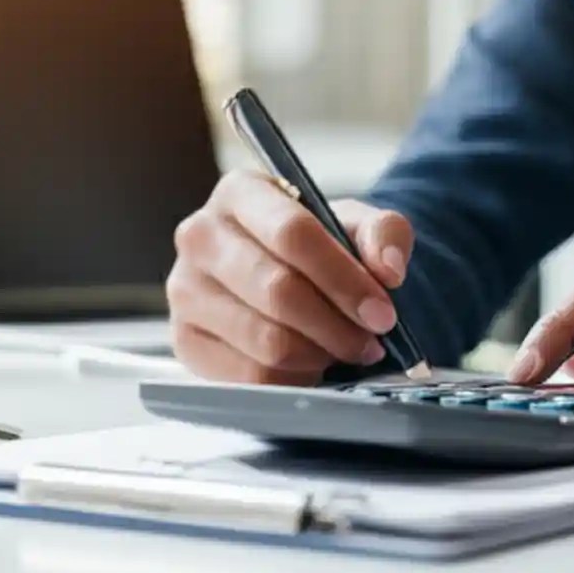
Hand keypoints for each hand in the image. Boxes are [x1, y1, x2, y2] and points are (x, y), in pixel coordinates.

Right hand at [167, 170, 413, 384]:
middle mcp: (200, 237)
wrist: (280, 275)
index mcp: (240, 192)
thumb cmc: (315, 247)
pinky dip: (291, 380)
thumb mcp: (355, 225)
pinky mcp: (185, 340)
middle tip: (370, 342)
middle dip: (336, 326)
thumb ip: (384, 233)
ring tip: (342, 352)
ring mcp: (185, 291)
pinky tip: (308, 366)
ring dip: (318, 355)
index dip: (344, 279)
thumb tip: (388, 270)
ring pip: (264, 340)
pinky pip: (247, 377)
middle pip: (277, 291)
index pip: (292, 233)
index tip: (382, 312)